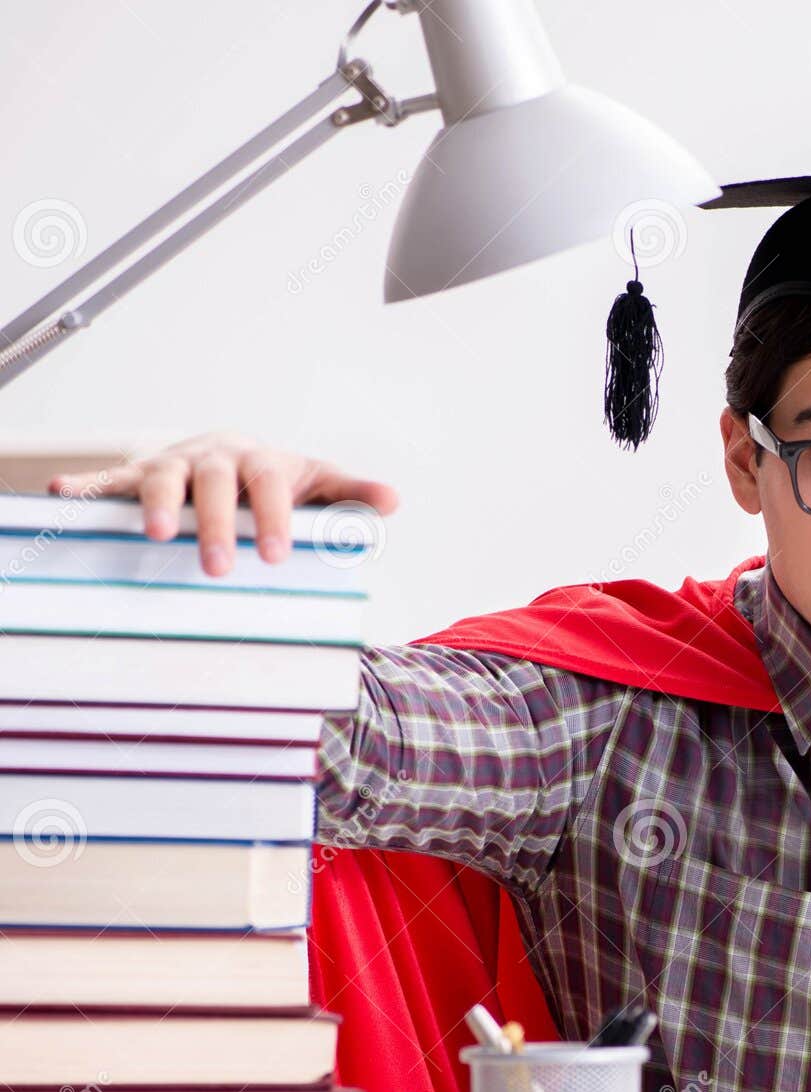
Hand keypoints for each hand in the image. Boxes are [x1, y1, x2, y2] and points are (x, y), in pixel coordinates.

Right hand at [49, 431, 400, 576]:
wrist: (233, 453)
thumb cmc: (277, 479)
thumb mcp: (317, 483)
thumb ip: (349, 494)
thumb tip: (392, 502)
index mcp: (262, 463)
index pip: (271, 487)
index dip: (272, 518)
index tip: (276, 555)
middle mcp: (215, 459)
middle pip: (214, 483)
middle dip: (215, 523)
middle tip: (220, 566)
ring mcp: (174, 465)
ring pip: (162, 477)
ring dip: (157, 503)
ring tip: (157, 536)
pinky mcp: (137, 477)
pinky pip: (109, 481)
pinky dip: (88, 489)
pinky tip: (65, 497)